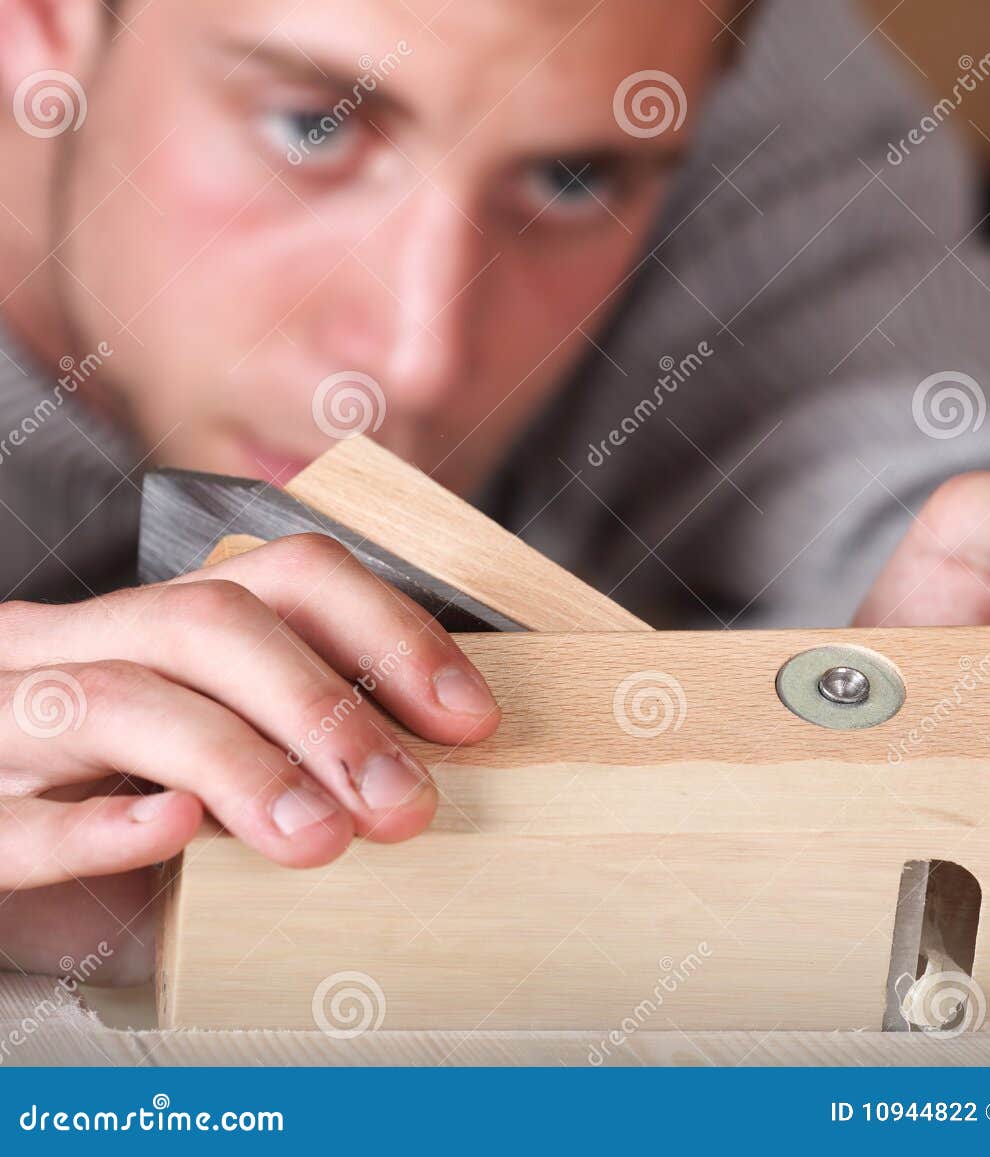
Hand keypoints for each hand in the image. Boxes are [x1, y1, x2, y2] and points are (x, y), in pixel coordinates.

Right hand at [0, 534, 500, 983]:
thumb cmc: (113, 820)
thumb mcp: (220, 768)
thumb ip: (298, 751)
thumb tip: (428, 772)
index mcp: (155, 624)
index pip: (287, 577)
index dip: (389, 633)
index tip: (469, 718)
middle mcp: (78, 647)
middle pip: (211, 622)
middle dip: (327, 708)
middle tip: (403, 803)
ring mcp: (3, 725)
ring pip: (116, 699)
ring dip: (239, 764)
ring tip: (319, 837)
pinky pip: (16, 817)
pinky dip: (98, 824)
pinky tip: (171, 829)